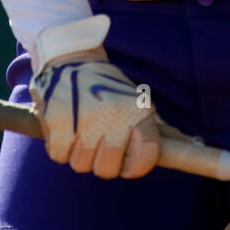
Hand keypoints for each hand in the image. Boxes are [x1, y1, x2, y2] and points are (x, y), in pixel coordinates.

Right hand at [29, 45, 162, 179]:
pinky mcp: (59, 122)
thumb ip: (147, 131)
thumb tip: (171, 154)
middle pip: (107, 170)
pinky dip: (60, 146)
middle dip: (100, 160)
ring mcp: (85, 121)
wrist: (72, 58)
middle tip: (97, 139)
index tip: (125, 158)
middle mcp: (114, 118)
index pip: (143, 162)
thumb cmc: (106, 87)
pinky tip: (66, 126)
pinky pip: (59, 155)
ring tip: (81, 127)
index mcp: (138, 113)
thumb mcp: (136, 101)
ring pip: (81, 165)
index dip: (132, 166)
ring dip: (78, 152)